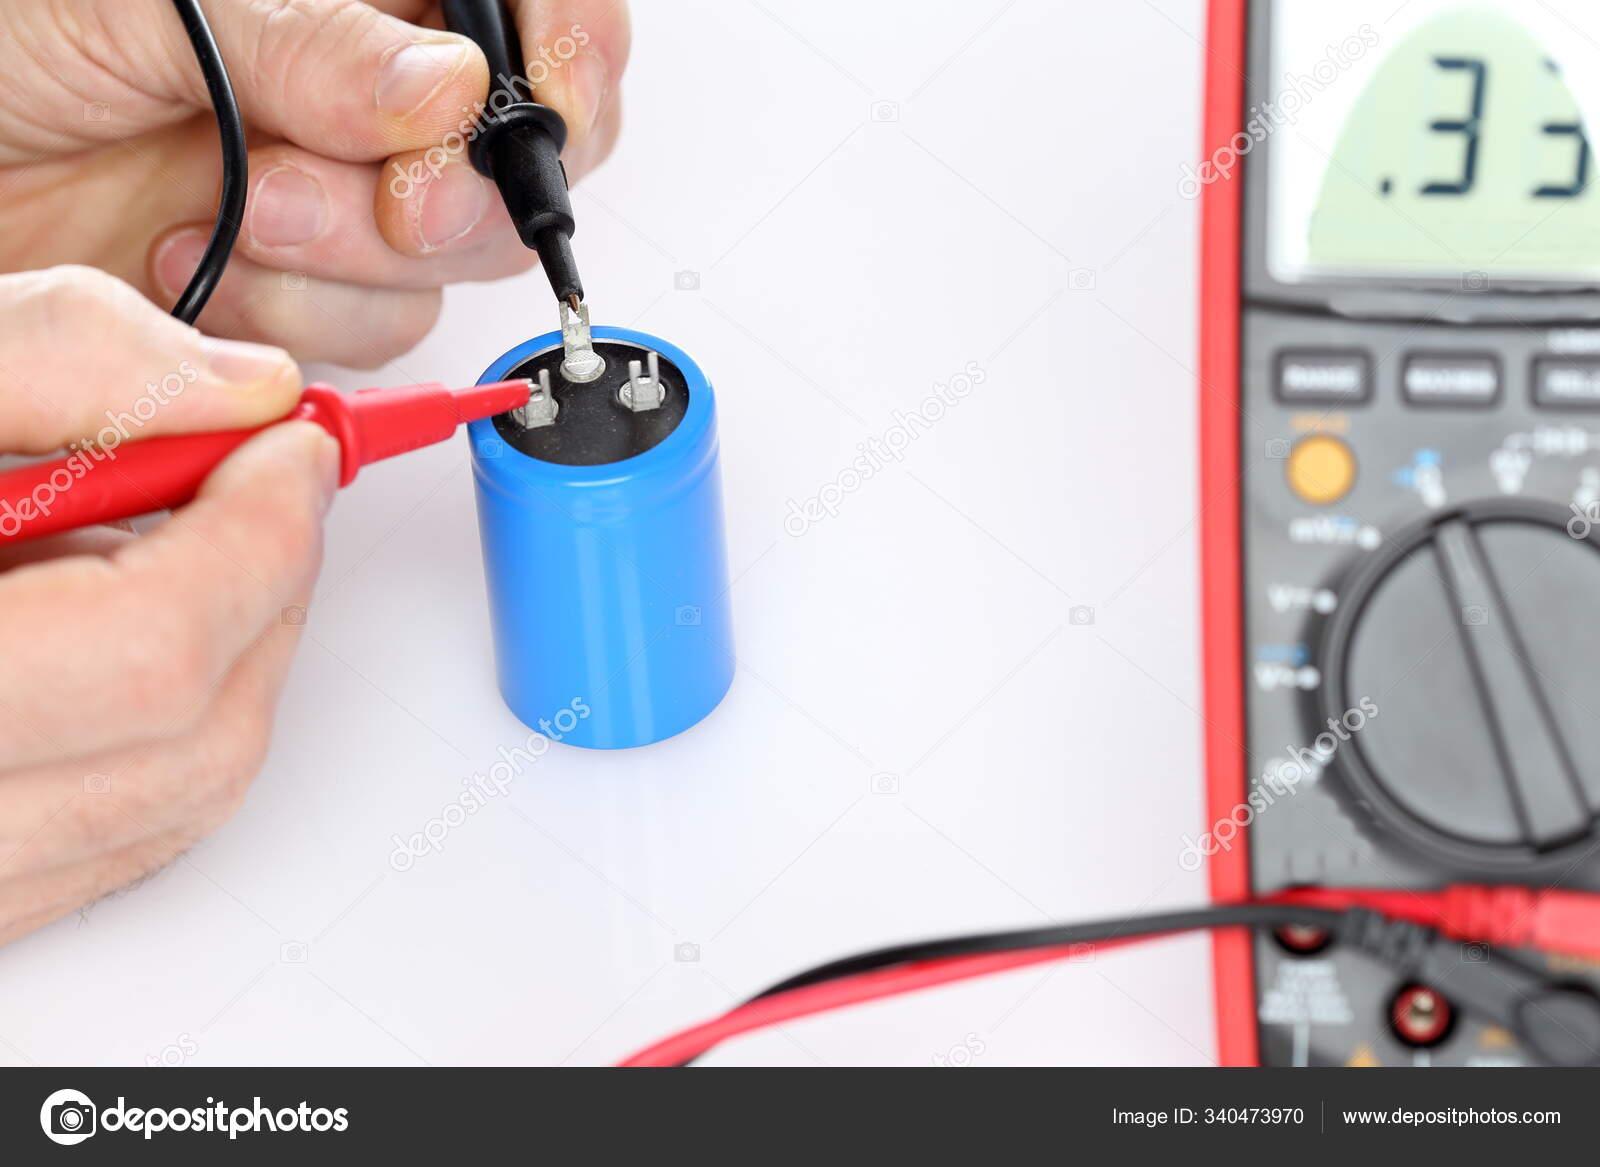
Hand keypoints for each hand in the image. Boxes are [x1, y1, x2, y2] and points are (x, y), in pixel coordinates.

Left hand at [0, 0, 628, 366]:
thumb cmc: (6, 48)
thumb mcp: (144, 8)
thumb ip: (306, 40)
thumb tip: (448, 91)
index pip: (532, 4)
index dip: (573, 52)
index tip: (548, 108)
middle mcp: (370, 85)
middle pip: (522, 152)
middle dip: (459, 191)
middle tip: (392, 199)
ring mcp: (347, 187)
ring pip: (455, 255)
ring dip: (352, 256)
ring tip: (238, 211)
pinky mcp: (309, 280)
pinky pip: (378, 325)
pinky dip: (297, 314)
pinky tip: (207, 263)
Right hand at [0, 265, 333, 943]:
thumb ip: (42, 358)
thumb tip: (239, 389)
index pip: (151, 651)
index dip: (260, 535)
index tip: (295, 443)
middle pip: (190, 739)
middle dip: (265, 590)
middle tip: (262, 481)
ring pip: (169, 802)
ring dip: (222, 657)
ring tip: (164, 538)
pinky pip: (109, 839)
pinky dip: (158, 726)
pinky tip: (99, 621)